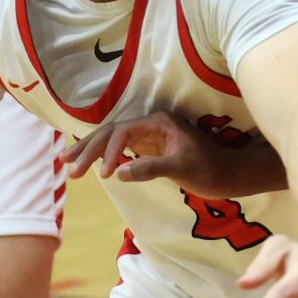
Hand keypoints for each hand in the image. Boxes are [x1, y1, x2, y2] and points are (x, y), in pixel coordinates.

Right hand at [66, 109, 234, 190]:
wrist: (230, 174)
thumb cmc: (210, 170)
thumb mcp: (181, 168)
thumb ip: (150, 168)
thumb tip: (119, 173)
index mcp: (157, 122)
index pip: (122, 133)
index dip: (110, 152)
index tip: (107, 175)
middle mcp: (150, 124)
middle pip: (110, 132)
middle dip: (88, 150)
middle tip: (68, 169)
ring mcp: (148, 135)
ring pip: (112, 139)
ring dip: (90, 151)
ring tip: (67, 164)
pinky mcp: (148, 147)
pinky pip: (119, 148)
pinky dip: (102, 156)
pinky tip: (88, 163)